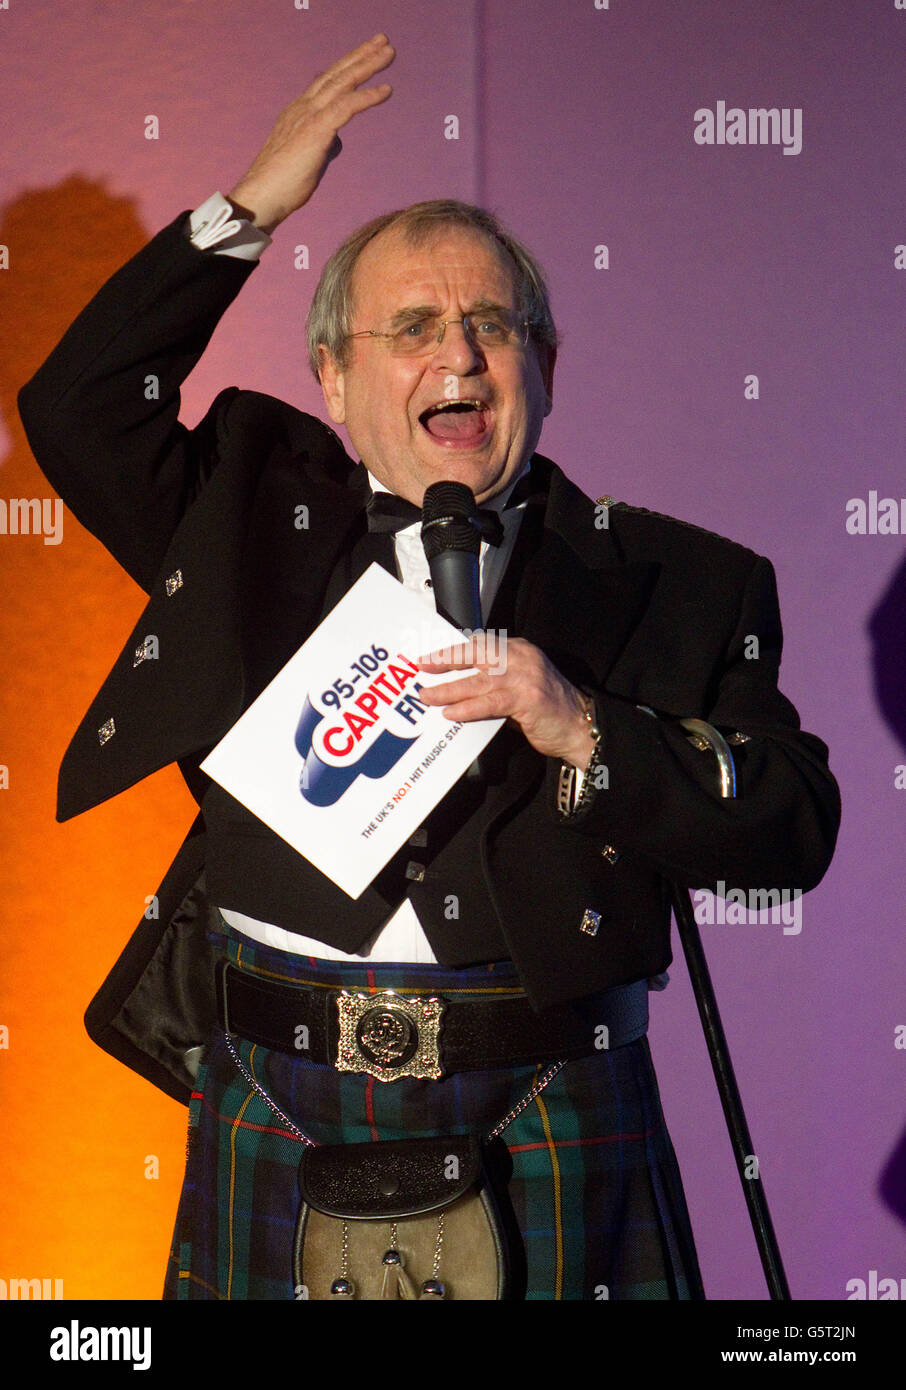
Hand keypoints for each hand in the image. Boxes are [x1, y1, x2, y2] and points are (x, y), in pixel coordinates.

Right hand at [228, 34, 394, 232]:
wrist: (263, 197)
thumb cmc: (283, 184)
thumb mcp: (308, 158)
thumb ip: (323, 143)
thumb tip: (337, 142)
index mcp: (300, 111)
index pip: (327, 82)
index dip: (348, 66)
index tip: (367, 54)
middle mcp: (303, 107)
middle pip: (337, 74)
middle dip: (361, 55)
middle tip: (383, 40)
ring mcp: (309, 116)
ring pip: (343, 83)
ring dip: (368, 65)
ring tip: (389, 51)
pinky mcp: (316, 130)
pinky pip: (347, 107)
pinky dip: (368, 96)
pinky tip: (387, 89)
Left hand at [417, 637, 596, 767]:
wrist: (579, 727)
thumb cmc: (547, 711)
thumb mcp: (519, 689)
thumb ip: (493, 685)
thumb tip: (458, 690)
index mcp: (520, 650)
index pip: (481, 643)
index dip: (455, 650)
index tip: (432, 657)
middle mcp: (522, 657)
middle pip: (477, 652)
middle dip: (447, 659)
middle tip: (423, 666)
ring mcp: (526, 677)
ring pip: (479, 678)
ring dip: (450, 688)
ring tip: (428, 695)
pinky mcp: (528, 699)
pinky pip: (491, 702)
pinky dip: (468, 707)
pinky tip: (451, 713)